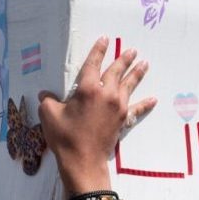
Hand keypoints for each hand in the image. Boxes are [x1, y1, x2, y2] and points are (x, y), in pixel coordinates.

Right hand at [39, 37, 154, 192]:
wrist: (83, 160)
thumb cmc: (64, 136)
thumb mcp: (49, 114)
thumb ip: (47, 100)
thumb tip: (45, 94)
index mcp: (87, 89)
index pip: (93, 63)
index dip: (98, 50)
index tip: (105, 39)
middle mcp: (106, 94)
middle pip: (116, 71)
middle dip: (124, 59)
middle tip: (133, 50)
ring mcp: (118, 107)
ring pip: (129, 85)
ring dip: (137, 73)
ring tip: (145, 63)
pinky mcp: (123, 120)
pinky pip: (137, 109)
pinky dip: (146, 104)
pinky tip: (154, 99)